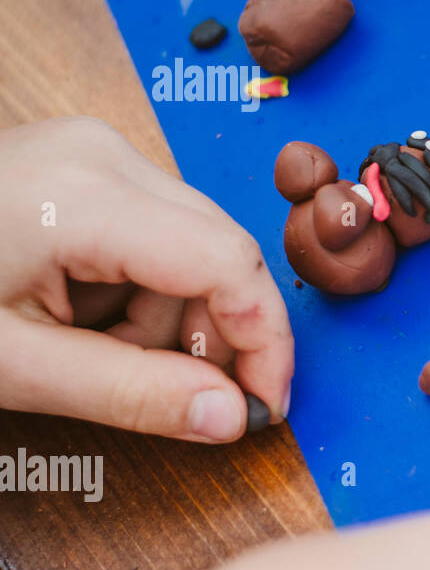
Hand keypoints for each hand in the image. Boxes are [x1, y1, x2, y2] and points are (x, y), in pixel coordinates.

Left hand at [0, 117, 292, 441]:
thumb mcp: (10, 365)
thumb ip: (129, 395)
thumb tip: (228, 418)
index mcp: (85, 195)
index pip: (231, 263)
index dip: (264, 342)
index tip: (264, 406)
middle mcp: (105, 154)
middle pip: (221, 252)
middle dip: (216, 335)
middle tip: (192, 400)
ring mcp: (95, 151)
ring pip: (196, 246)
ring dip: (173, 318)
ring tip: (101, 359)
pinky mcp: (86, 165)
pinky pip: (158, 233)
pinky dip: (144, 292)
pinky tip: (93, 322)